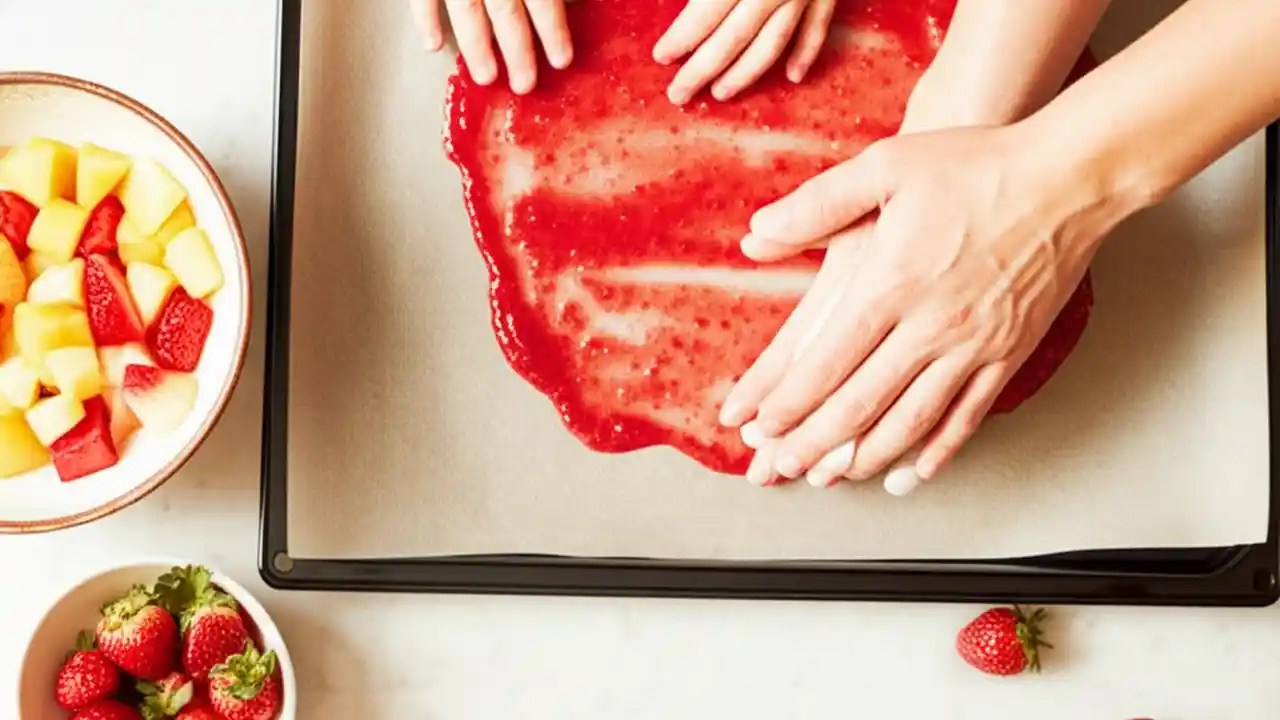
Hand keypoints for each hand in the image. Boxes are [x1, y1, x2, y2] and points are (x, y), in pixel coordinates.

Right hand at [412, 0, 572, 93]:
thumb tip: (573, 3)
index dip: (552, 28)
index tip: (562, 61)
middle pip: (505, 9)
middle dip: (516, 49)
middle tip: (525, 84)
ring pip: (465, 7)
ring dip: (475, 44)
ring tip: (486, 76)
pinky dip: (424, 19)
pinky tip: (433, 45)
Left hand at [653, 0, 836, 104]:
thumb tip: (685, 5)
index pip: (706, 11)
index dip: (682, 37)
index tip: (661, 57)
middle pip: (734, 38)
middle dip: (703, 70)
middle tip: (679, 94)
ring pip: (773, 42)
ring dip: (745, 72)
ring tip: (720, 93)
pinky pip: (818, 28)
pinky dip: (805, 53)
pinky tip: (792, 76)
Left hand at [722, 124, 1138, 484]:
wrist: (1070, 177)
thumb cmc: (977, 165)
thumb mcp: (884, 166)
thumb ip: (815, 205)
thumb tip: (755, 237)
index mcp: (891, 284)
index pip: (827, 362)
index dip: (790, 402)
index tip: (762, 428)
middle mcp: (930, 326)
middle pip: (860, 403)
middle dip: (813, 442)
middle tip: (780, 466)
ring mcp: (973, 346)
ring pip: (910, 421)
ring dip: (865, 456)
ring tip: (832, 477)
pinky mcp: (1009, 353)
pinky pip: (967, 416)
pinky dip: (936, 452)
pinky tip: (912, 472)